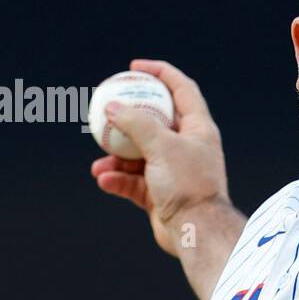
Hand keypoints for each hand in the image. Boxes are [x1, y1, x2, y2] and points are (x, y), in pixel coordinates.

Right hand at [89, 59, 231, 257]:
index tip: (135, 67)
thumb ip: (135, 123)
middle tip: (104, 111)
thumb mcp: (161, 146)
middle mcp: (187, 147)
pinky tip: (104, 180)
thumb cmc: (188, 185)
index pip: (182, 90)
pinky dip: (118, 179)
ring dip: (116, 158)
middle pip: (154, 122)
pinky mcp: (161, 193)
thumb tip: (112, 107)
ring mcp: (173, 170)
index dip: (160, 73)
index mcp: (198, 129)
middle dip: (127, 119)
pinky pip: (133, 181)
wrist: (197, 232)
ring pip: (138, 155)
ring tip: (100, 164)